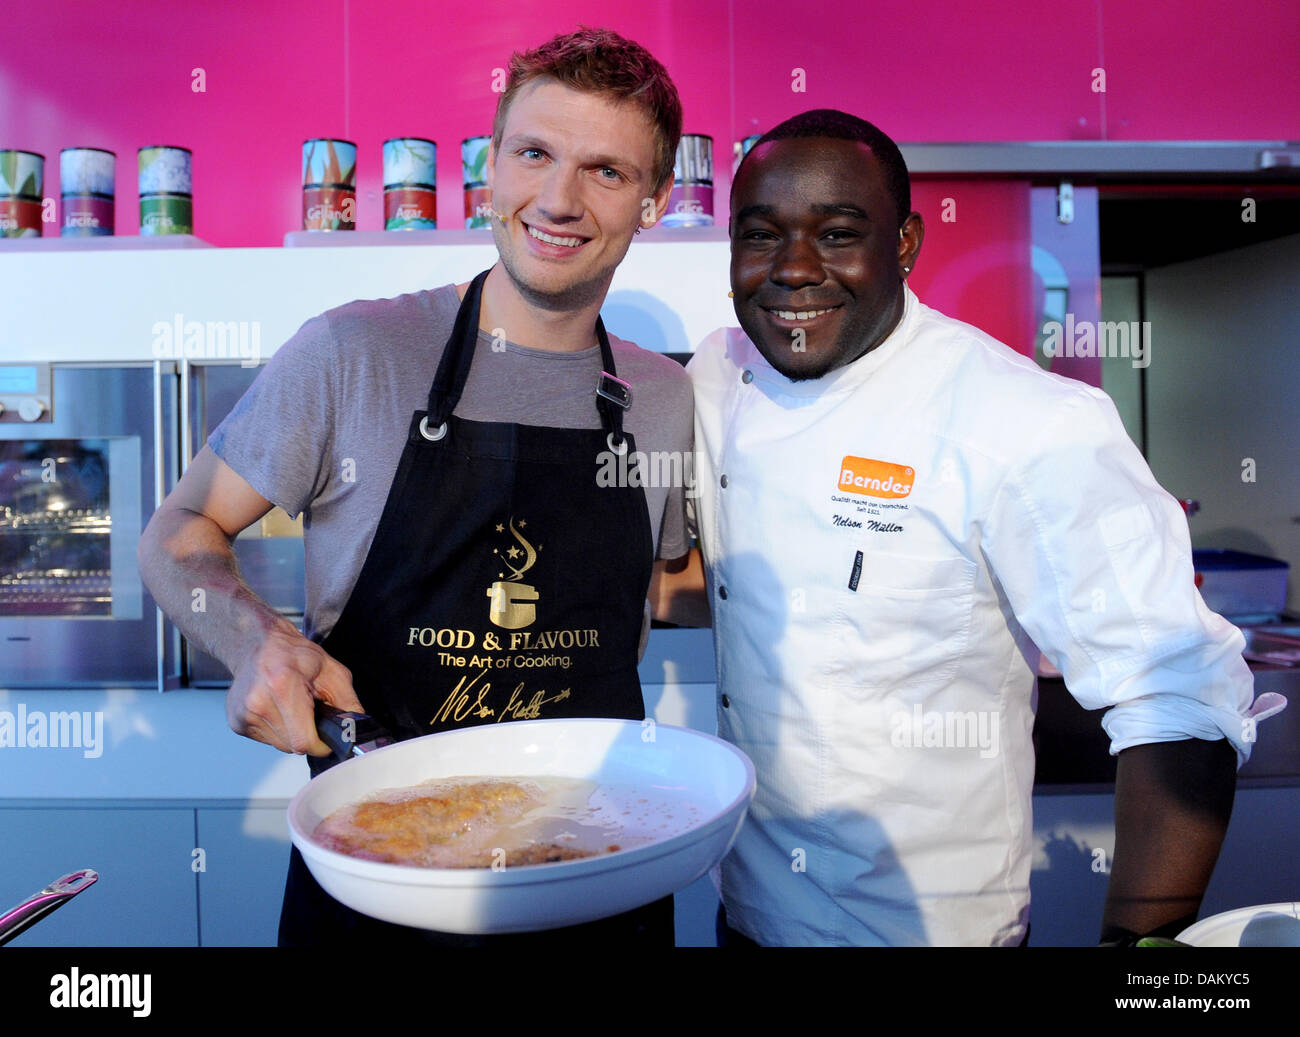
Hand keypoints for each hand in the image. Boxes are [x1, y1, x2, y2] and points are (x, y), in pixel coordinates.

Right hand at [226, 620, 363, 755]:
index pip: (304, 741)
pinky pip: (267, 740)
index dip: (321, 744)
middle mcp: (258, 703)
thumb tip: (356, 731)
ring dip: (292, 732)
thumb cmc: (295, 655)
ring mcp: (244, 714)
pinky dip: (277, 729)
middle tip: (309, 711)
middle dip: (308, 735)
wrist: (256, 643)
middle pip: (293, 746)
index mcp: (283, 686)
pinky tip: (277, 708)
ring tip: (292, 706)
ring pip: (280, 745)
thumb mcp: (332, 671)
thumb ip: (348, 703)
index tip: (327, 735)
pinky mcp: (236, 722)